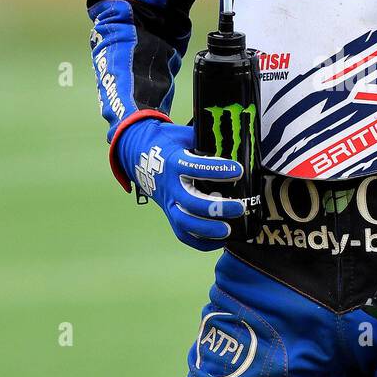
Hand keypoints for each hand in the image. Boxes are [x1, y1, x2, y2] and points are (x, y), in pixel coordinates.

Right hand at [117, 119, 244, 250]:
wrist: (138, 155)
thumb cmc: (168, 142)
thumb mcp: (184, 134)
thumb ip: (206, 138)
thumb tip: (236, 139)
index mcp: (173, 162)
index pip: (194, 167)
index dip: (217, 169)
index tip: (238, 170)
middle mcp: (170, 185)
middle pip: (190, 202)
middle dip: (216, 208)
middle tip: (239, 207)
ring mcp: (168, 203)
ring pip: (184, 223)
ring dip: (207, 230)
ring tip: (229, 231)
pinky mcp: (170, 214)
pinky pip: (183, 234)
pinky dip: (202, 242)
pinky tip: (221, 240)